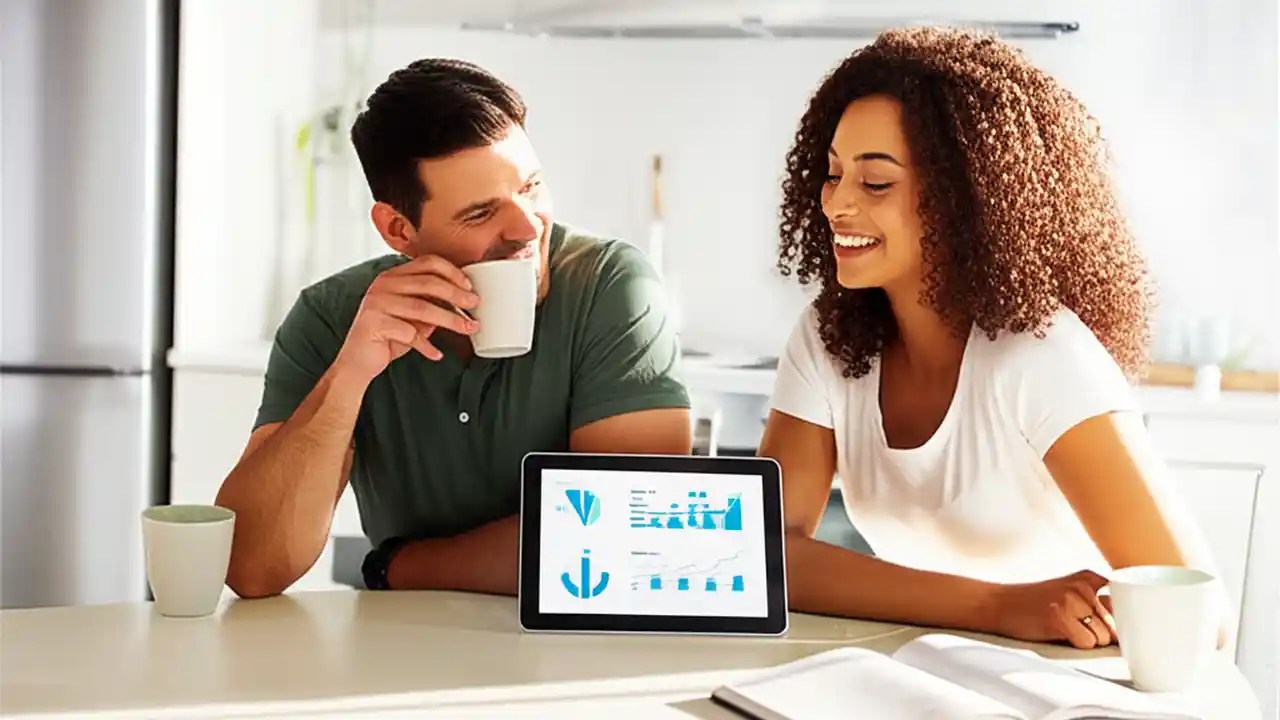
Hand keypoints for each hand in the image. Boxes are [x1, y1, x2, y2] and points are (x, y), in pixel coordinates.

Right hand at [334, 254, 479, 382]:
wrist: (357, 361)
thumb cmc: (389, 336)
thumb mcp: (413, 316)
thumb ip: (431, 303)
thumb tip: (464, 299)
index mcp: (392, 276)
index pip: (427, 262)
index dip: (452, 272)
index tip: (469, 287)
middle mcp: (382, 285)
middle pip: (428, 283)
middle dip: (456, 294)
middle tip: (474, 305)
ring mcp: (376, 303)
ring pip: (422, 308)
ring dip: (450, 320)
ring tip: (468, 329)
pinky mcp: (373, 325)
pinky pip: (409, 334)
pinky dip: (427, 346)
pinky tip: (437, 354)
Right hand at [988, 570, 1116, 648]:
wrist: (999, 603)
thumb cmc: (1036, 604)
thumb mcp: (1070, 593)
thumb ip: (1099, 605)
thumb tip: (1132, 628)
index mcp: (1089, 577)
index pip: (1124, 607)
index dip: (1117, 622)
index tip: (1107, 625)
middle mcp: (1083, 586)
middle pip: (1114, 627)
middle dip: (1098, 634)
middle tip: (1073, 626)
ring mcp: (1071, 600)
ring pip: (1102, 638)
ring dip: (1086, 639)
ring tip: (1063, 628)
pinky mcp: (1060, 617)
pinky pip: (1086, 644)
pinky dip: (1074, 644)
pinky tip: (1057, 632)